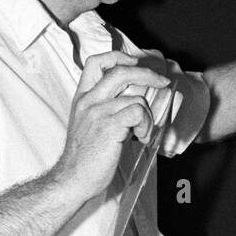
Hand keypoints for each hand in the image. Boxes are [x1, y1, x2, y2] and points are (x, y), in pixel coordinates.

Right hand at [53, 51, 171, 201]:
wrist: (73, 178)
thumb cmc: (83, 157)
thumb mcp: (87, 124)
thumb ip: (103, 108)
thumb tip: (132, 100)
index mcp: (82, 98)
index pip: (96, 62)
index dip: (119, 57)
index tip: (135, 63)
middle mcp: (89, 101)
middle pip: (120, 70)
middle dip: (147, 73)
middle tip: (162, 82)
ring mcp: (98, 113)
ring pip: (135, 97)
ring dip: (147, 115)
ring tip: (141, 131)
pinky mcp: (109, 127)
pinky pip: (137, 113)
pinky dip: (145, 125)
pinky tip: (139, 137)